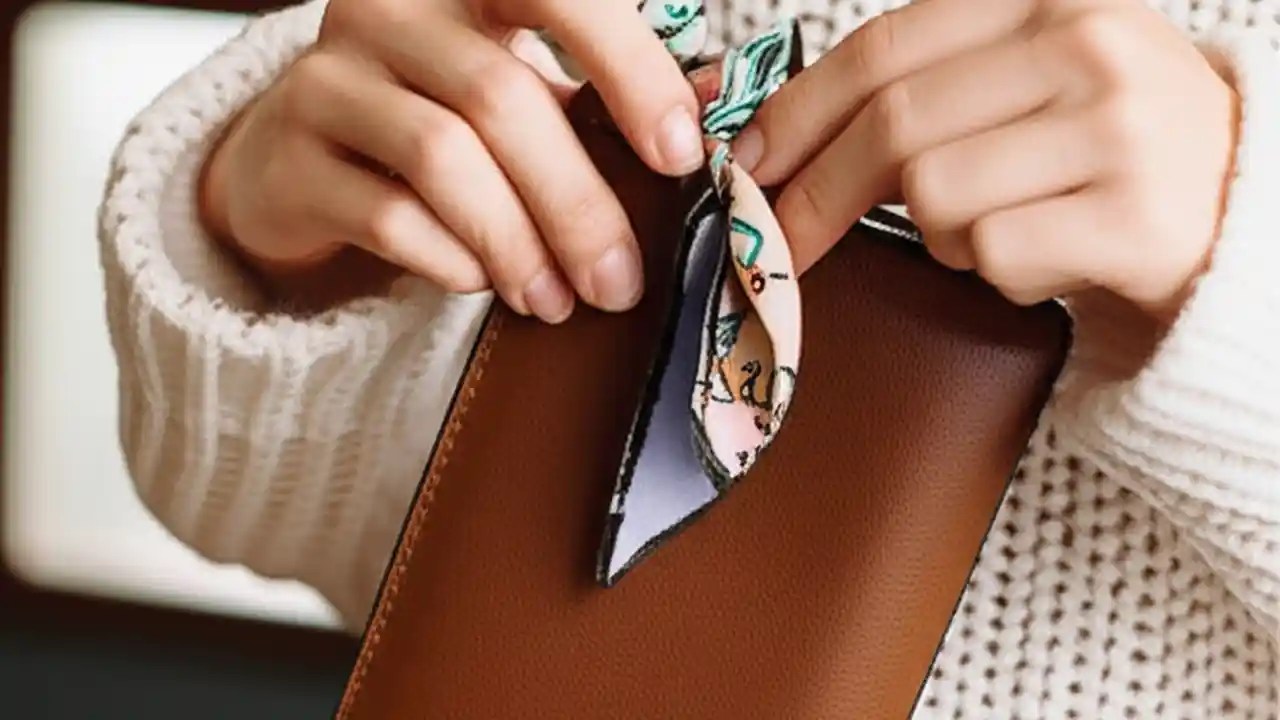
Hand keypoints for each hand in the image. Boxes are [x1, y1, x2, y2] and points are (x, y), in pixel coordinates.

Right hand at [201, 0, 705, 318]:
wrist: (301, 162)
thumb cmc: (436, 121)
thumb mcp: (522, 90)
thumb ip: (602, 96)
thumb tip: (717, 112)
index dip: (629, 68)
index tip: (682, 156)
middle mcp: (388, 7)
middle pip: (501, 96)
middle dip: (576, 202)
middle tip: (620, 282)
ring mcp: (326, 77)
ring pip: (442, 156)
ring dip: (517, 241)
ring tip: (558, 302)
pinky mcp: (288, 156)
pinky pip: (383, 212)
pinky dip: (449, 257)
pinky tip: (483, 285)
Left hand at [734, 0, 1238, 317]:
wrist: (1239, 208)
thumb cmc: (1102, 149)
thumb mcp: (1027, 78)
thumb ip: (924, 86)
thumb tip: (767, 139)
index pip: (882, 49)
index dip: (795, 113)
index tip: (745, 165)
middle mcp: (1086, 47)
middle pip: (892, 128)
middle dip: (813, 195)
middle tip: (776, 241)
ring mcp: (1119, 130)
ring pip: (935, 197)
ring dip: (937, 234)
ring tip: (992, 228)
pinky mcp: (1136, 219)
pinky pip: (995, 256)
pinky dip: (996, 273)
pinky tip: (1043, 256)